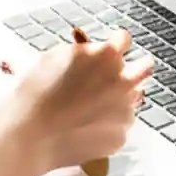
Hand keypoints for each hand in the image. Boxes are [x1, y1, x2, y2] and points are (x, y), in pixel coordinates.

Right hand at [0, 30, 153, 175]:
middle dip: (134, 68)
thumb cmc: (34, 95)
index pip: (124, 39)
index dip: (114, 43)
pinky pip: (119, 126)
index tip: (110, 49)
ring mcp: (125, 111)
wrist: (30, 136)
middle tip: (117, 76)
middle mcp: (123, 82)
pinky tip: (84, 128)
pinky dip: (107, 125)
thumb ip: (82, 52)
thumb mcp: (53, 57)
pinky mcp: (120, 136)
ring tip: (89, 109)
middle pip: (145, 67)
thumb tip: (92, 51)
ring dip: (118, 99)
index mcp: (106, 56)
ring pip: (132, 99)